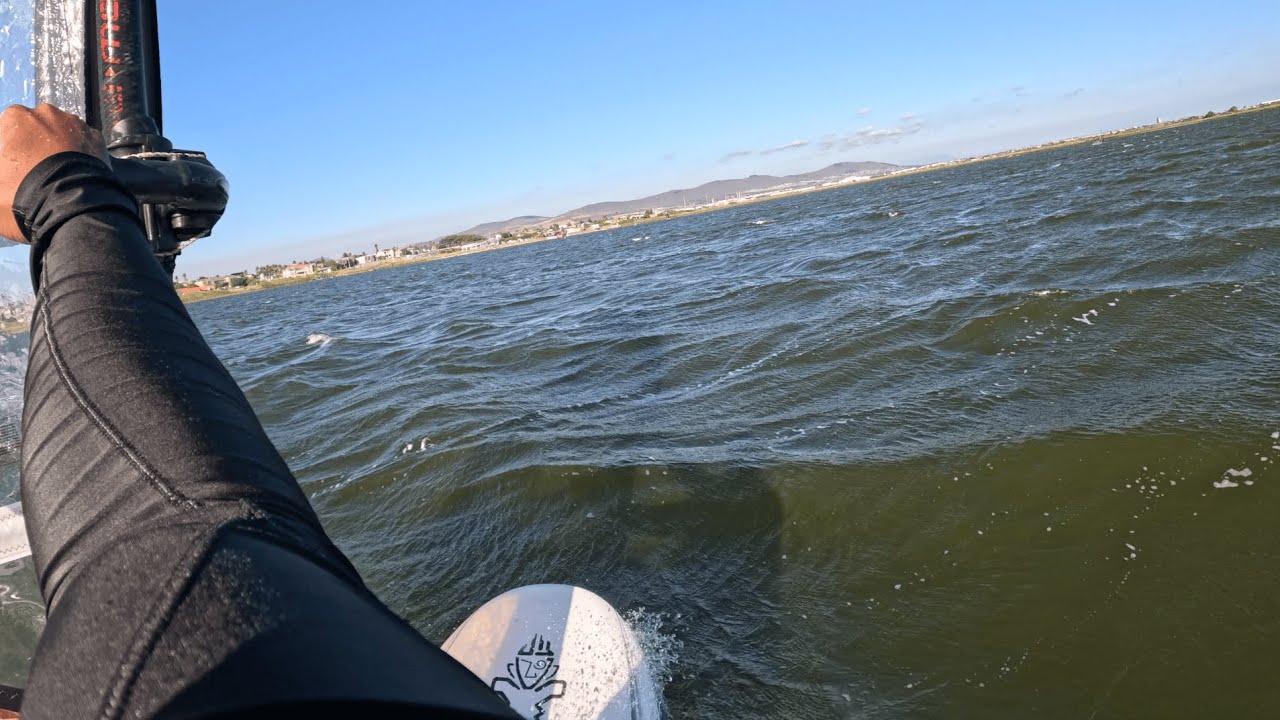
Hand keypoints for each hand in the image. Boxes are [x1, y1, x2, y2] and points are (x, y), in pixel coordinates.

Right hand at [0, 104, 109, 242]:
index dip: (10, 150)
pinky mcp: (97, 139)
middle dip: (34, 146)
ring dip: (58, 148)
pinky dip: (79, 154)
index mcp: (15, 118)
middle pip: (37, 129)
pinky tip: (74, 173)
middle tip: (34, 172)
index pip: (8, 131)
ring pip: (61, 134)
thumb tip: (8, 172)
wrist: (71, 210)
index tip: (13, 169)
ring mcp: (76, 124)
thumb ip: (2, 170)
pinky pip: (84, 143)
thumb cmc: (23, 195)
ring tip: (57, 175)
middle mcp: (47, 113)